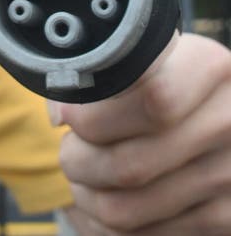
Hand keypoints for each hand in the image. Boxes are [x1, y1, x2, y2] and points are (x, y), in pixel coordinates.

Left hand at [49, 33, 230, 233]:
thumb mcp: (152, 53)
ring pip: (128, 211)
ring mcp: (228, 177)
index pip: (152, 102)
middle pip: (131, 166)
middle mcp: (228, 123)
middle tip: (67, 148)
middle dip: (79, 161)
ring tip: (78, 172)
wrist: (221, 109)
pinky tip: (95, 198)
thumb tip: (59, 114)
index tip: (68, 115)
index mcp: (210, 69)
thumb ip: (107, 67)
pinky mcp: (222, 219)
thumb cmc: (169, 73)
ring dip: (86, 196)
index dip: (96, 116)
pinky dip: (104, 224)